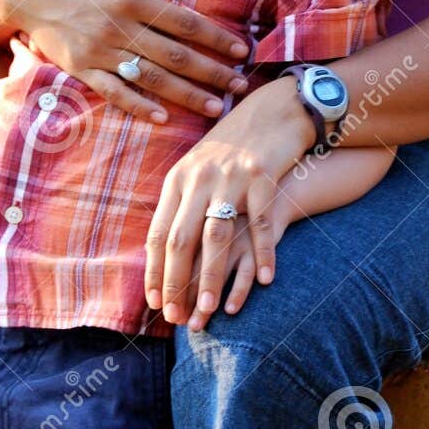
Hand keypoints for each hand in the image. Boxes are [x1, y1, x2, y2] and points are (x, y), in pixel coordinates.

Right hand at [0, 0, 249, 121]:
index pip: (185, 23)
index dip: (216, 38)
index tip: (241, 51)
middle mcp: (119, 27)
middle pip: (175, 55)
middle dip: (212, 72)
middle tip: (241, 86)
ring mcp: (99, 51)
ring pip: (151, 78)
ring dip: (187, 95)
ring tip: (215, 107)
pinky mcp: (81, 68)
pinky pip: (114, 92)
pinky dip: (138, 106)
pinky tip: (163, 117)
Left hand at [144, 76, 314, 327]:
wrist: (275, 110)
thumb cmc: (234, 145)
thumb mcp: (199, 166)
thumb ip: (183, 201)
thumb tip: (163, 246)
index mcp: (177, 178)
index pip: (157, 233)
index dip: (155, 271)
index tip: (154, 303)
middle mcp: (199, 178)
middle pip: (181, 239)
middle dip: (176, 283)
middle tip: (177, 318)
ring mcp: (231, 177)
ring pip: (216, 237)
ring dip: (211, 278)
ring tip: (209, 311)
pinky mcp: (263, 176)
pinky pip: (261, 223)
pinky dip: (263, 254)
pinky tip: (265, 281)